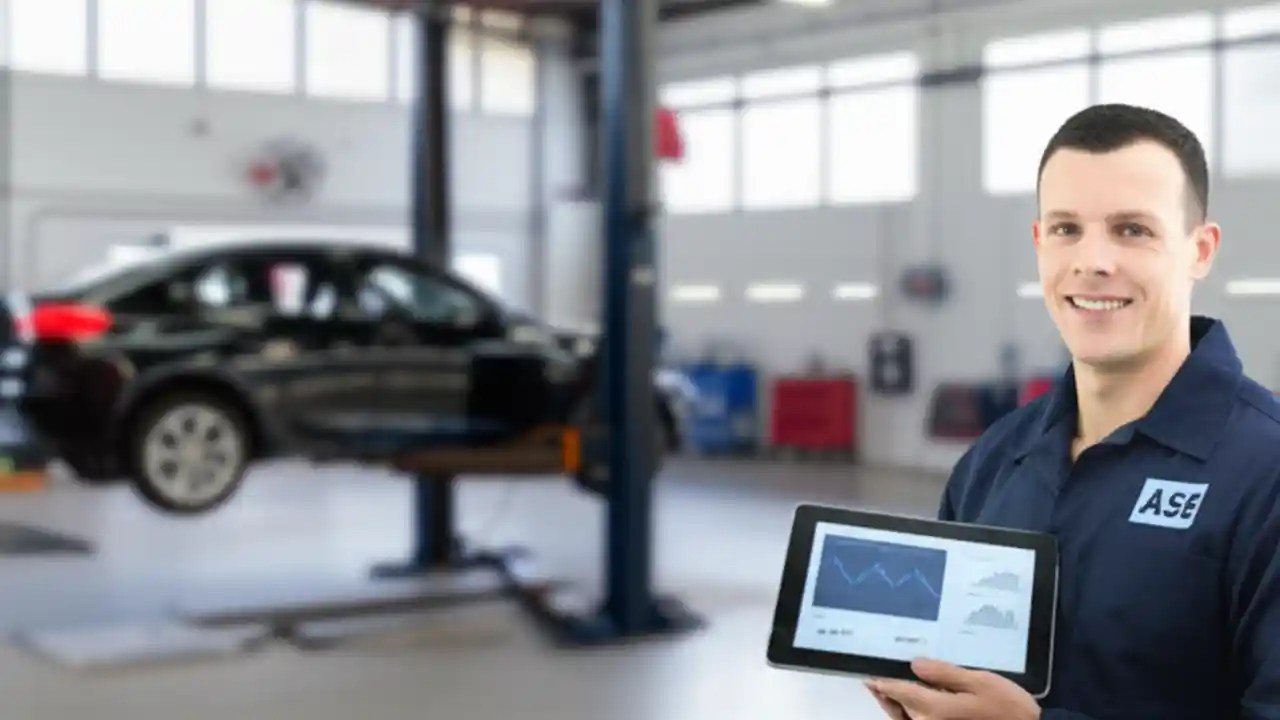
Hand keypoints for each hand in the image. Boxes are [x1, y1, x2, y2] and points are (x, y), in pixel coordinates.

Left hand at [865, 659, 1040, 719]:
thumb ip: (944, 674)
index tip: (868, 675)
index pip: (899, 693)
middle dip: (886, 695)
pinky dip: (912, 714)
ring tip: (888, 689)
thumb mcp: (979, 682)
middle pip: (899, 710)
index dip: (882, 683)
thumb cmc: (1007, 707)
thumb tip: (914, 665)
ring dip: (896, 706)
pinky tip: (915, 701)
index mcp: (934, 710)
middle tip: (873, 681)